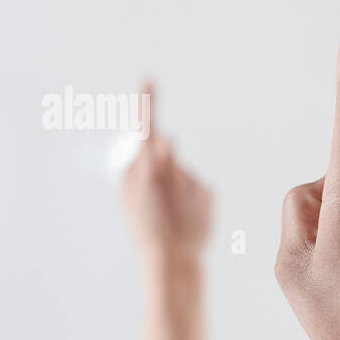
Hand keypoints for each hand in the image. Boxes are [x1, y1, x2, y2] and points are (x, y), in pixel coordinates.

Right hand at [122, 82, 212, 271]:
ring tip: (170, 212)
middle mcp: (171, 171)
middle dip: (159, 162)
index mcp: (146, 171)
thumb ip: (135, 168)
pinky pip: (195, 185)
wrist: (174, 260)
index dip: (148, 103)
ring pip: (179, 171)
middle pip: (165, 151)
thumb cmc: (146, 230)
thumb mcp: (130, 198)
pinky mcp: (208, 190)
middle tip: (155, 195)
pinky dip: (189, 197)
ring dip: (174, 186)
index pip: (147, 129)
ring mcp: (192, 180)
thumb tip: (153, 144)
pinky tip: (186, 216)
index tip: (150, 80)